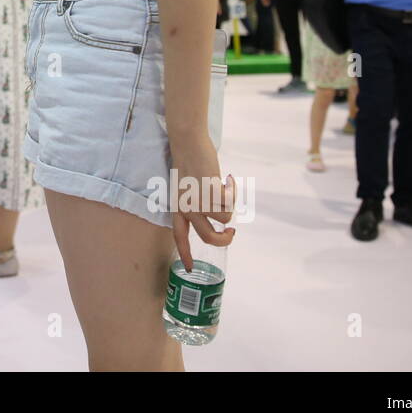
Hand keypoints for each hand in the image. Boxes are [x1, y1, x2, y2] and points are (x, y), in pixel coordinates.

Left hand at [168, 135, 235, 271]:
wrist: (187, 143)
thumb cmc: (187, 160)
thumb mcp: (187, 187)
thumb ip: (197, 201)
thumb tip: (217, 213)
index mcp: (178, 208)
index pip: (180, 237)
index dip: (185, 254)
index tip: (189, 269)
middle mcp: (187, 209)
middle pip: (209, 237)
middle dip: (224, 239)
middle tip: (231, 233)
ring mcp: (200, 203)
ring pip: (225, 218)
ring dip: (230, 202)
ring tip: (225, 186)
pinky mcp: (211, 195)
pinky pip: (230, 203)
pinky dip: (233, 191)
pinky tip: (228, 178)